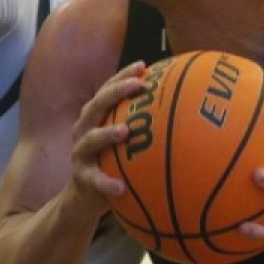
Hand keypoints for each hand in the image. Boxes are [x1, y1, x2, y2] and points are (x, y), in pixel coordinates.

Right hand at [65, 63, 148, 213]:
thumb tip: (182, 112)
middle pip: (96, 105)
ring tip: (125, 130)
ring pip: (90, 139)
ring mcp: (81, 153)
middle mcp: (84, 130)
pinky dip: (106, 183)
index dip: (122, 76)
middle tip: (138, 86)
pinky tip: (121, 188)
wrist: (85, 197)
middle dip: (116, 92)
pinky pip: (95, 179)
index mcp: (95, 118)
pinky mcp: (82, 177)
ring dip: (107, 134)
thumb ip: (142, 126)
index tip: (142, 66)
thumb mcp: (124, 142)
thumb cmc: (112, 163)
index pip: (107, 90)